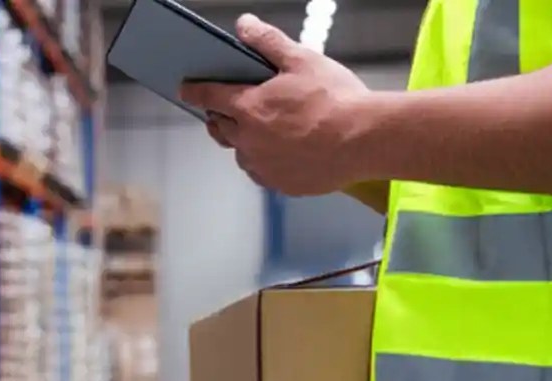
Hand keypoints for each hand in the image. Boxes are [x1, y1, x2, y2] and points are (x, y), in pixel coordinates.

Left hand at [180, 14, 374, 195]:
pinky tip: (283, 151)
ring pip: (241, 152)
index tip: (186, 89)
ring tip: (264, 129)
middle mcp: (248, 141)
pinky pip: (263, 172)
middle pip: (220, 128)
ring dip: (244, 140)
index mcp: (249, 108)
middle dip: (219, 116)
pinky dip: (266, 161)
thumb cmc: (336, 99)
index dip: (195, 90)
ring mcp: (263, 166)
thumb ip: (268, 42)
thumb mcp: (302, 60)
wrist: (365, 139)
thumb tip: (245, 25)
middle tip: (228, 108)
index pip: (210, 96)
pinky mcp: (281, 184)